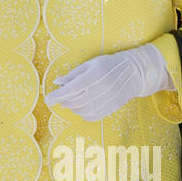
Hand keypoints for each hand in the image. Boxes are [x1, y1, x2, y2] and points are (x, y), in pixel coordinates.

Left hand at [45, 43, 171, 121]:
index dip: (57, 95)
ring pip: (80, 110)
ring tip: (71, 100)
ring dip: (72, 106)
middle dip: (63, 100)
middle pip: (74, 101)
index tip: (48, 98)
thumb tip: (57, 82)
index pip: (70, 89)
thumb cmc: (109, 65)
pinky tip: (82, 106)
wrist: (134, 73)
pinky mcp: (109, 109)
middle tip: (60, 97)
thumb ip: (73, 74)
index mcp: (93, 76)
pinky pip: (90, 116)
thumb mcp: (90, 64)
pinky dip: (81, 113)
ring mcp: (105, 101)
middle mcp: (99, 90)